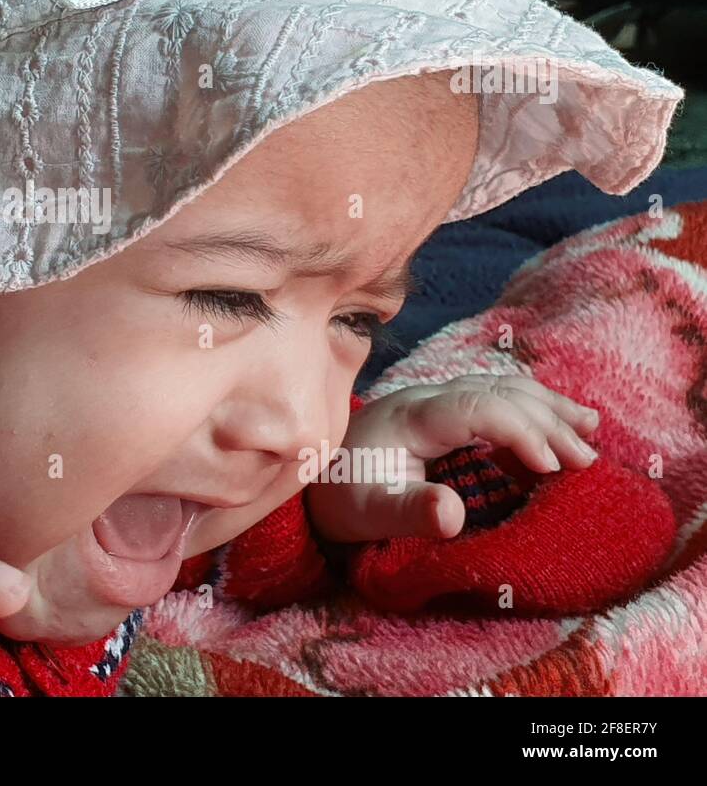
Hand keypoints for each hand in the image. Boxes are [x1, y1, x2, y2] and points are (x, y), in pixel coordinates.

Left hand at [306, 375, 600, 542]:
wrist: (315, 478)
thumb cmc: (341, 497)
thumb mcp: (368, 514)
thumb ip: (409, 512)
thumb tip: (453, 514)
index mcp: (411, 417)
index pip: (477, 407)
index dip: (520, 430)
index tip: (551, 466)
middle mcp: (426, 398)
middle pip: (497, 394)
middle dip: (546, 422)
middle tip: (585, 461)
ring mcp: (436, 400)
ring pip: (501, 389)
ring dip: (547, 408)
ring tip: (589, 430)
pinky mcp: (443, 413)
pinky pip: (495, 398)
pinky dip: (534, 406)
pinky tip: (564, 418)